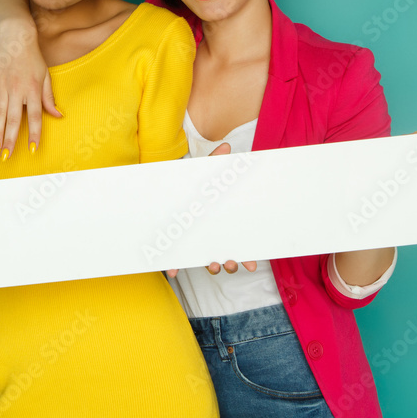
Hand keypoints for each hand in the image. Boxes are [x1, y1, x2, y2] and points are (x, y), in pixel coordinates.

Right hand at [0, 21, 61, 159]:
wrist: (15, 37)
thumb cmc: (33, 58)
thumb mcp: (45, 76)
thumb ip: (49, 98)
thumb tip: (59, 116)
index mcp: (33, 89)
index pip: (36, 116)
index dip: (34, 133)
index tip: (33, 149)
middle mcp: (17, 89)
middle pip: (14, 119)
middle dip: (10, 139)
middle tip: (7, 156)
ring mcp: (2, 86)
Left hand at [166, 142, 254, 277]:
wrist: (165, 190)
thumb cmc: (190, 185)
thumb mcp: (202, 174)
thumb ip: (213, 163)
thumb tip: (225, 146)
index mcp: (221, 224)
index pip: (238, 243)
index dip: (247, 257)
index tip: (252, 265)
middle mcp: (209, 237)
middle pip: (224, 257)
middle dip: (229, 264)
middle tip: (230, 263)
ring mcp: (193, 244)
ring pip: (204, 261)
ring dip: (210, 267)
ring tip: (211, 265)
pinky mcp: (175, 246)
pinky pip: (176, 261)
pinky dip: (174, 267)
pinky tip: (171, 271)